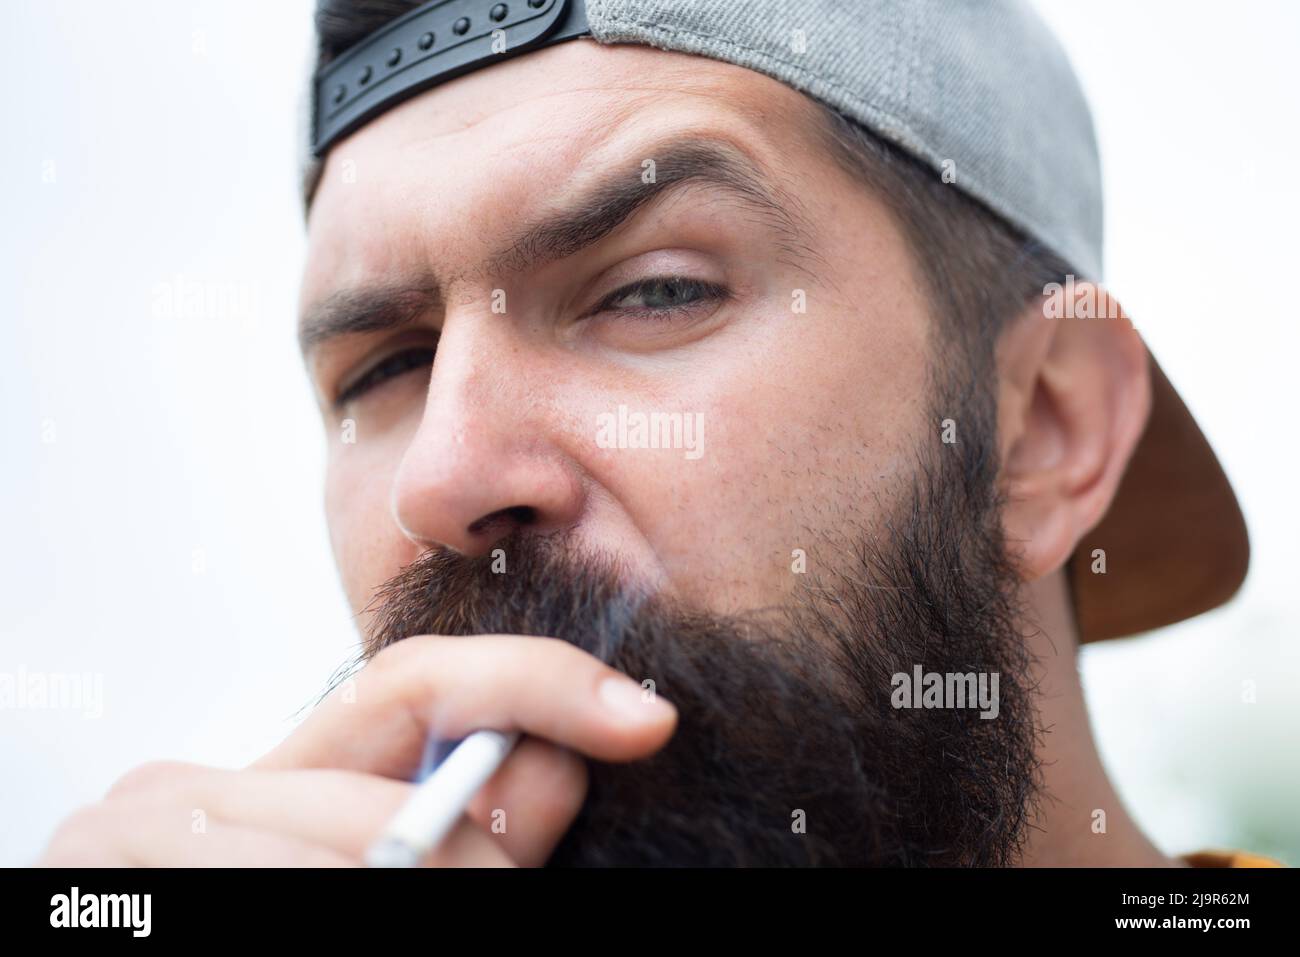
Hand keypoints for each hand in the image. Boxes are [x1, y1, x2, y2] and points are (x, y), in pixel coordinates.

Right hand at [37, 635, 676, 865]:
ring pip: (368, 857)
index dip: (536, 685)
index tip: (642, 717)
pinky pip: (308, 884)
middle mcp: (182, 790)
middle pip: (397, 808)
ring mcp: (133, 835)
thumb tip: (557, 765)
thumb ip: (468, 821)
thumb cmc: (289, 904)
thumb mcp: (380, 868)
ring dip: (434, 889)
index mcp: (260, 772)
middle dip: (484, 866)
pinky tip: (369, 887)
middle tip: (514, 878)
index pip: (416, 682)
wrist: (148, 944)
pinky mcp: (103, 873)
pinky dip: (358, 899)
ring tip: (448, 890)